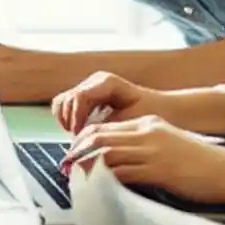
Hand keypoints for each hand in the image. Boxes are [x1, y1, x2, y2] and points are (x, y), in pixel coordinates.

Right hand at [51, 72, 174, 133]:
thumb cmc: (150, 116)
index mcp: (106, 83)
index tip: (81, 137)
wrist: (162, 109)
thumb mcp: (129, 124)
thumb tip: (85, 143)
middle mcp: (94, 81)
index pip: (79, 97)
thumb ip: (105, 131)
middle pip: (67, 100)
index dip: (76, 119)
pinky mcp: (85, 97)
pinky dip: (67, 121)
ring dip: (67, 122)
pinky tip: (80, 134)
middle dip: (70, 123)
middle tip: (81, 141)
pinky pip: (64, 107)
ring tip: (81, 138)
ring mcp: (88, 87)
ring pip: (62, 103)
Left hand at [63, 116, 224, 203]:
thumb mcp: (167, 144)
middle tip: (64, 168)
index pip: (103, 127)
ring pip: (106, 153)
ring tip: (74, 179)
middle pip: (99, 137)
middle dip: (77, 153)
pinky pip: (123, 172)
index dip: (82, 141)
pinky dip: (105, 180)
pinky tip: (96, 188)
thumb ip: (142, 149)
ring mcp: (152, 150)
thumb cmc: (200, 163)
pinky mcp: (159, 170)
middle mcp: (147, 132)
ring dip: (86, 167)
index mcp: (148, 122)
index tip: (71, 155)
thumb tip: (115, 165)